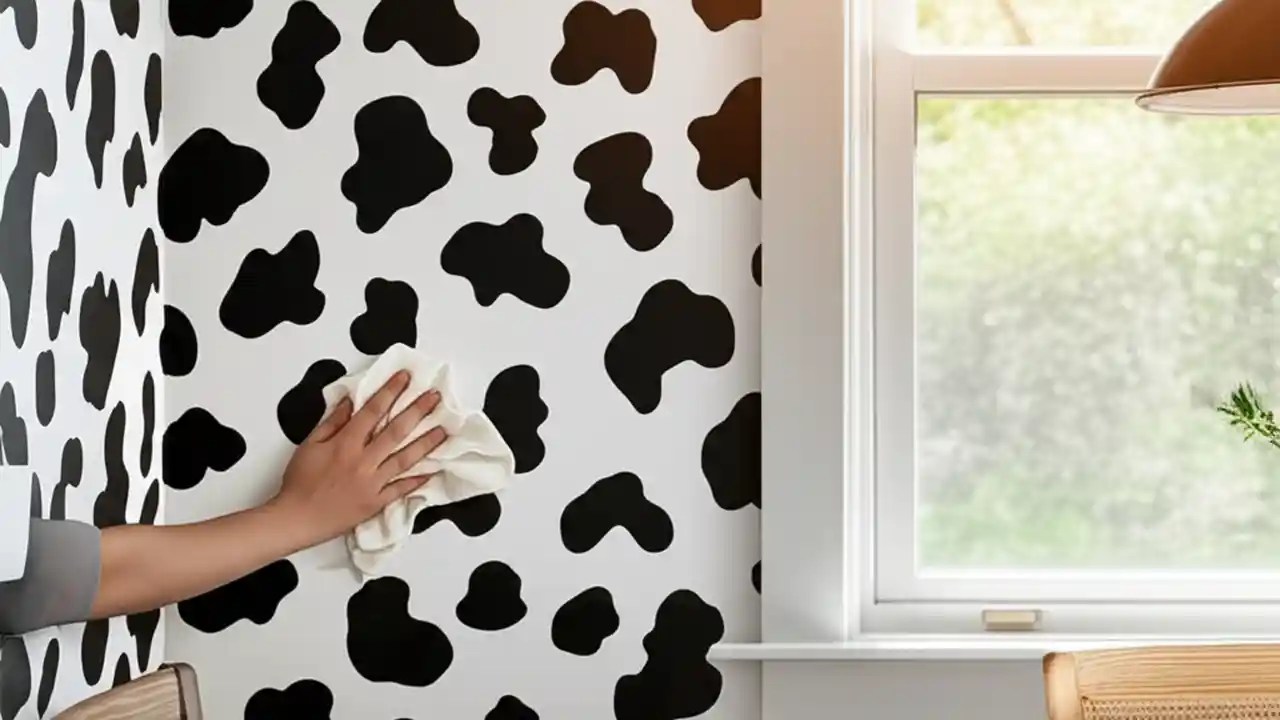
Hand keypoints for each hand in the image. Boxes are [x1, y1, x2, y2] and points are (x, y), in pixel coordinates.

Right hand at [270, 371, 447, 546]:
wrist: (296, 519)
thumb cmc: (299, 481)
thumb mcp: (309, 445)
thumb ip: (333, 422)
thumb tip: (352, 401)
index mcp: (345, 444)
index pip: (372, 411)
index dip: (390, 392)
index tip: (405, 378)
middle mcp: (363, 461)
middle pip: (395, 432)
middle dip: (417, 411)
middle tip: (435, 397)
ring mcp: (372, 483)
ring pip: (404, 459)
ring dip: (426, 443)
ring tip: (444, 430)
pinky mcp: (376, 503)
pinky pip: (401, 490)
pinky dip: (417, 481)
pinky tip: (433, 471)